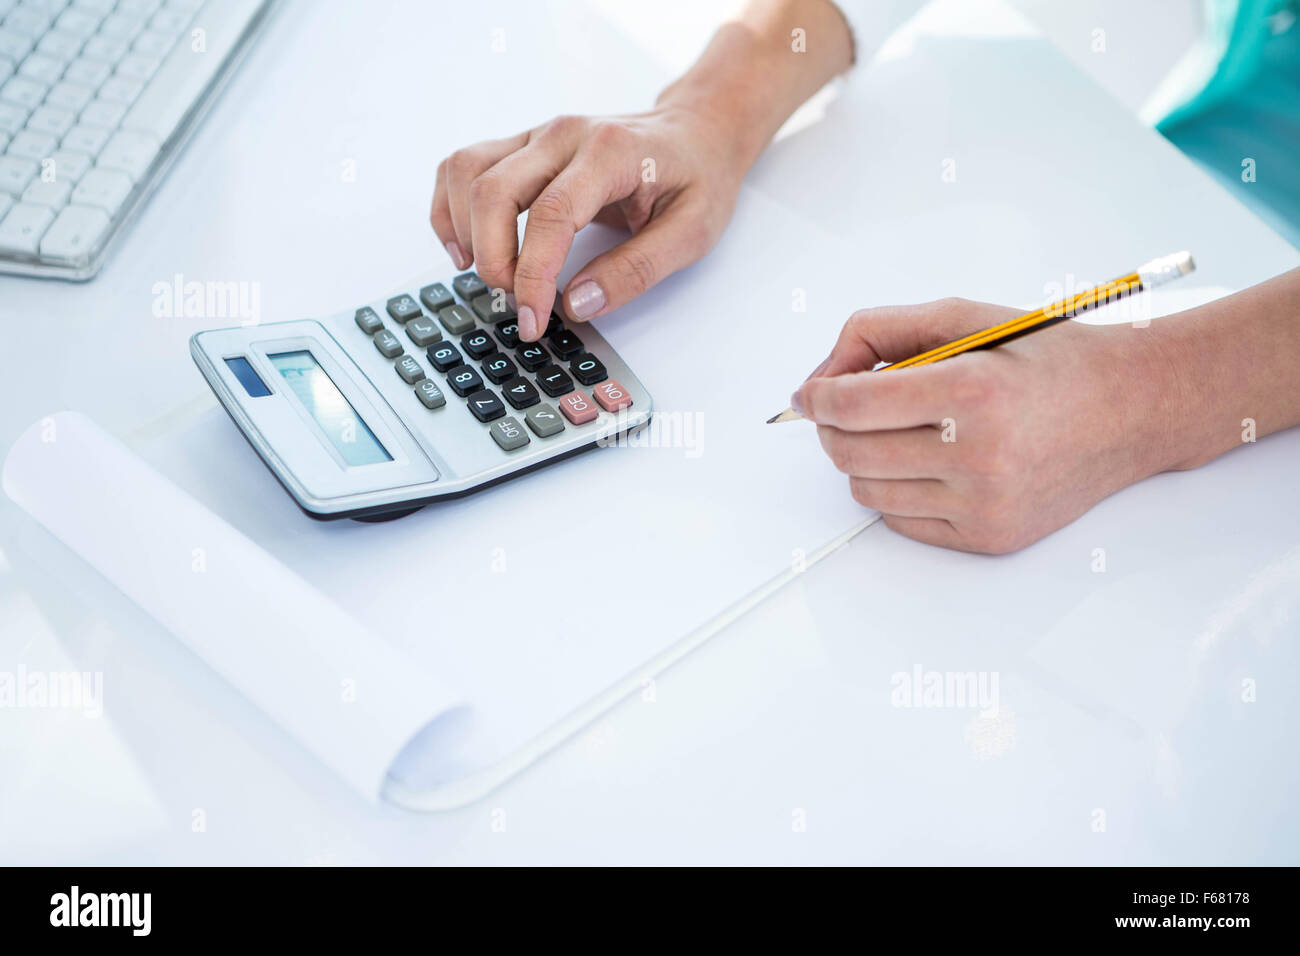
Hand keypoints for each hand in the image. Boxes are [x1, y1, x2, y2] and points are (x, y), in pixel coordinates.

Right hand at [430, 106, 745, 339]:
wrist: (698, 130)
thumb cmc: (698, 177)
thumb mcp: (693, 232)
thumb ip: (637, 270)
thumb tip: (578, 304)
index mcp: (610, 152)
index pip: (551, 214)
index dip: (533, 274)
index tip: (533, 319)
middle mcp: (564, 135)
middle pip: (494, 191)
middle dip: (493, 260)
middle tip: (518, 307)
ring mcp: (536, 136)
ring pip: (466, 172)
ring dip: (465, 233)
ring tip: (492, 278)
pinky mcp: (521, 145)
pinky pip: (462, 167)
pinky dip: (450, 209)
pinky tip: (466, 248)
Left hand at [791, 299, 1185, 553]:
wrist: (1131, 409)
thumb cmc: (1048, 359)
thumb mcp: (966, 318)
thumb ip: (881, 333)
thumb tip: (820, 380)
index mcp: (972, 391)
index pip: (852, 406)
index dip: (816, 398)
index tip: (808, 395)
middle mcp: (979, 455)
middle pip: (850, 452)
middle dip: (834, 428)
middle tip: (848, 410)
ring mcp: (985, 504)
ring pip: (867, 490)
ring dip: (866, 458)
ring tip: (903, 430)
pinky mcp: (989, 538)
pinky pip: (900, 521)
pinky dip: (898, 490)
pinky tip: (931, 462)